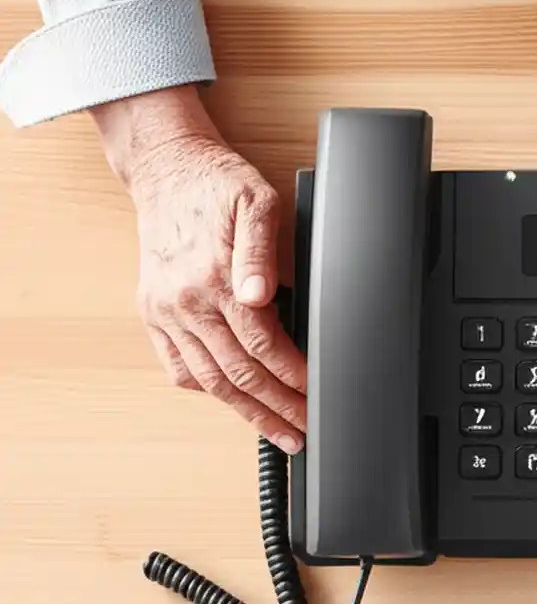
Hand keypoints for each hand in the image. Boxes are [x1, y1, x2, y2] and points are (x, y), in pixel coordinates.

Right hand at [92, 86, 306, 452]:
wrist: (167, 170)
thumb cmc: (218, 184)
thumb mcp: (256, 201)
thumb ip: (261, 249)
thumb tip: (260, 293)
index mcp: (214, 276)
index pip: (262, 344)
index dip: (293, 374)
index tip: (316, 392)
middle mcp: (185, 301)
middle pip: (238, 373)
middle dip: (277, 407)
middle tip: (305, 430)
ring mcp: (165, 311)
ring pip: (209, 379)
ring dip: (247, 412)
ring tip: (279, 432)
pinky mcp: (152, 313)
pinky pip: (178, 366)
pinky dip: (207, 390)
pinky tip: (233, 403)